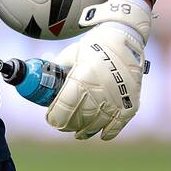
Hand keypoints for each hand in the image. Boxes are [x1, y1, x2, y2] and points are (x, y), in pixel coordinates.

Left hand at [46, 0, 151, 140]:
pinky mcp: (131, 103)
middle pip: (79, 119)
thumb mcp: (71, 54)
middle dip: (68, 125)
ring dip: (85, 131)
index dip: (55, 118)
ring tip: (78, 132)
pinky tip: (101, 133)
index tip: (51, 120)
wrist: (125, 36)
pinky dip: (108, 132)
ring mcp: (118, 98)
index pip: (64, 107)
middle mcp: (101, 90)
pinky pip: (118, 125)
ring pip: (96, 125)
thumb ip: (56, 70)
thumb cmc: (94, 46)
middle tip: (63, 125)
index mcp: (83, 77)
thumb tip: (40, 84)